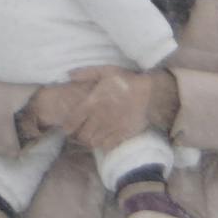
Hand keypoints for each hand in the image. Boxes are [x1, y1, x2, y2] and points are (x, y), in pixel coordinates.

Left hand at [40, 67, 167, 148]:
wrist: (149, 93)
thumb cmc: (126, 81)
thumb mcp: (106, 71)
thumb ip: (86, 73)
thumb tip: (69, 75)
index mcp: (92, 103)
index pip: (72, 122)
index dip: (68, 127)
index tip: (69, 127)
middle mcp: (99, 117)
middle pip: (82, 136)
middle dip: (80, 135)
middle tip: (82, 132)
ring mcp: (111, 128)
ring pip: (93, 142)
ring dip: (91, 140)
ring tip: (93, 136)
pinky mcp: (122, 134)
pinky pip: (107, 146)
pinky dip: (104, 144)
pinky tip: (105, 138)